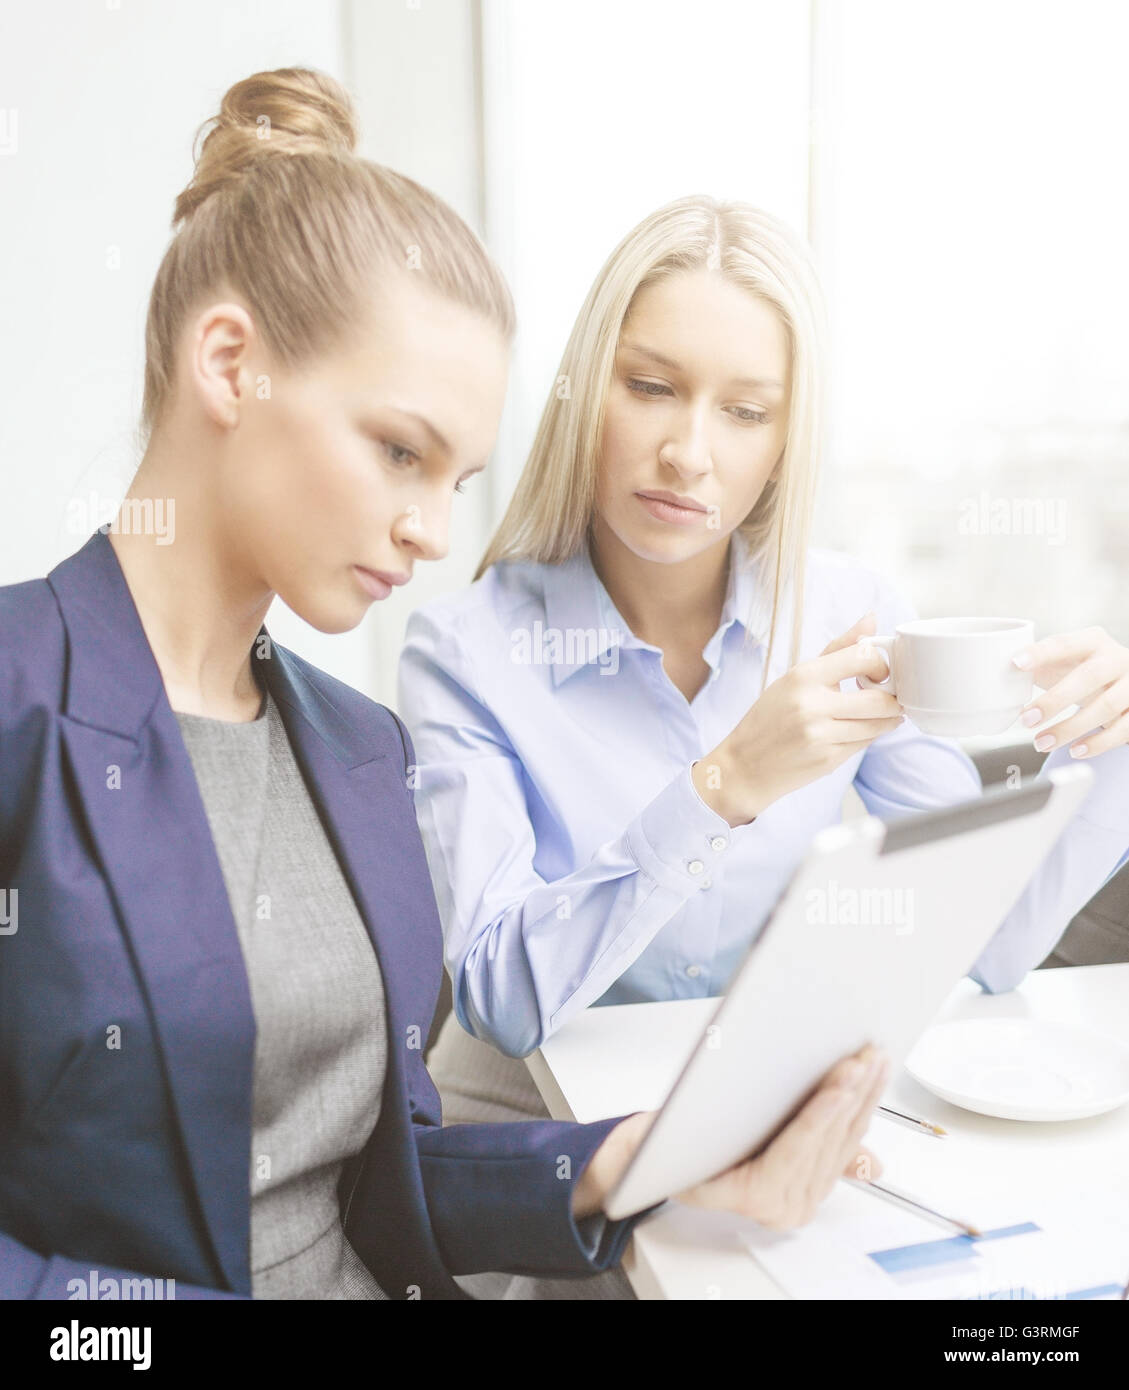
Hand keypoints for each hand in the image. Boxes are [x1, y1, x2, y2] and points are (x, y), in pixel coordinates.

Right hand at [572, 1046, 888, 1227]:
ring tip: (873, 1060)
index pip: (795, 1149)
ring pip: (844, 1142)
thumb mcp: (687, 1140)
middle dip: (851, 1095)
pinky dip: (861, 1112)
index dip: (820, 1114)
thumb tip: (751, 1105)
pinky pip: (846, 1147)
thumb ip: (721, 1126)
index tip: (840, 1082)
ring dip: (863, 1097)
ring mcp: (803, 1198)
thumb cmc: (671, 1149)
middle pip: (827, 1142)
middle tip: (864, 1056)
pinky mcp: (814, 1185)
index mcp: (754, 1196)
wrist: (659, 1166)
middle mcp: (784, 1205)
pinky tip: (872, 1086)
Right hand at [692, 613, 902, 825]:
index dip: (880, 665)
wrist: (745, 765)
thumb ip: (838, 649)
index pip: (861, 657)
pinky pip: (865, 743)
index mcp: (803, 676)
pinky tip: (858, 730)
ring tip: (881, 714)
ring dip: (887, 720)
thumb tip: (872, 618)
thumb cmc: (770, 716)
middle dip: (893, 699)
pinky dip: (870, 736)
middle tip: (891, 696)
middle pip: (879, 699)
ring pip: (877, 725)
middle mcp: (812, 705)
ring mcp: (821, 735)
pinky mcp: (829, 759)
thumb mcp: (796, 676)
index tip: (878, 672)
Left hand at [1014, 627, 1128, 758]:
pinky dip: (1098, 743)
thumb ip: (1037, 667)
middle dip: (1055, 700)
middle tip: (1026, 719)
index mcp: (1093, 641)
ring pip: (1105, 706)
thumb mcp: (1063, 663)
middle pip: (1088, 677)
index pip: (1064, 644)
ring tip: (1041, 743)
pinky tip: (1075, 750)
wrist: (1125, 683)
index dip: (1040, 653)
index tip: (1016, 663)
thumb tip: (1000, 676)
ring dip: (1070, 728)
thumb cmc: (1085, 672)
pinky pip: (1122, 729)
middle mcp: (1117, 659)